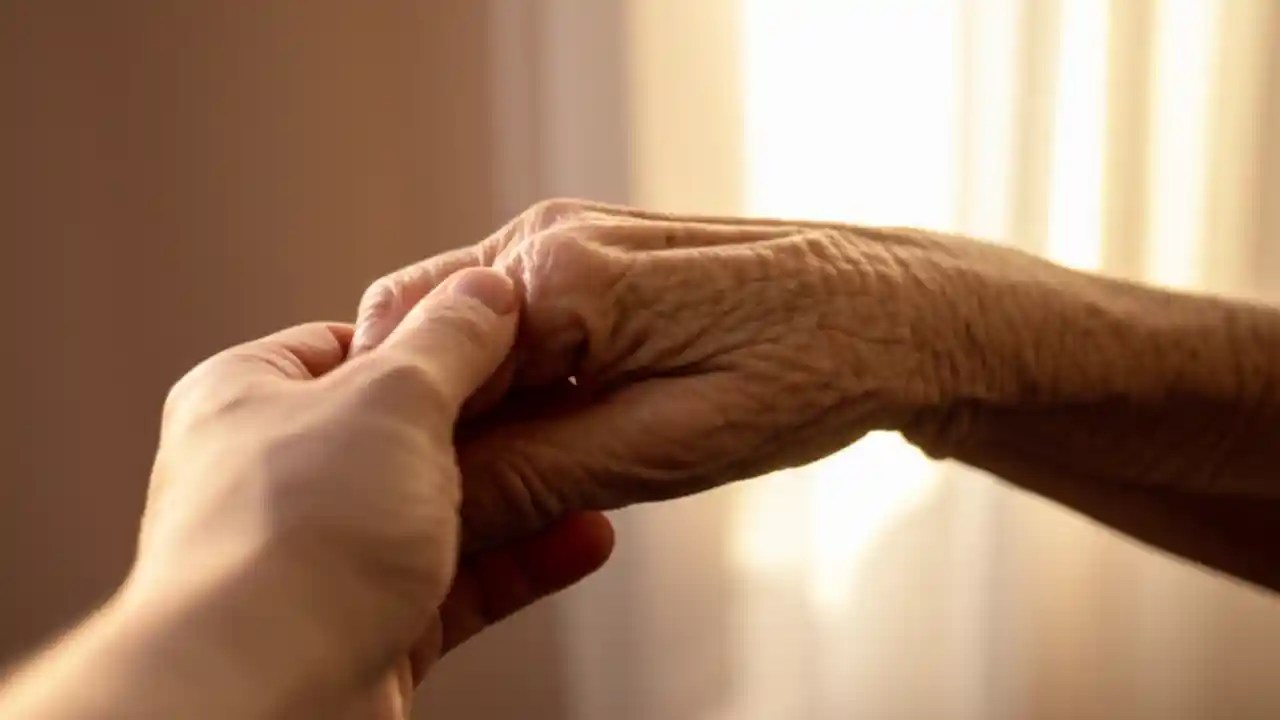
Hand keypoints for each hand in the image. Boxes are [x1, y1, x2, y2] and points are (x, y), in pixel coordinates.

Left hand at [128, 267, 612, 716]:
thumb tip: (485, 290)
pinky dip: (519, 561)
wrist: (262, 700)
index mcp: (249, 397)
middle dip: (498, 422)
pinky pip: (456, 581)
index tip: (507, 335)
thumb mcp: (388, 401)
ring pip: (440, 511)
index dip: (436, 336)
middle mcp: (278, 477)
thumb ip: (447, 340)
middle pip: (409, 430)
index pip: (355, 343)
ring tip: (591, 470)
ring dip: (522, 493)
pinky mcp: (365, 628)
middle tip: (566, 401)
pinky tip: (578, 538)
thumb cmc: (288, 543)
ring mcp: (321, 557)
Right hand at [352, 200, 949, 548]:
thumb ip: (534, 472)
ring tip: (524, 474)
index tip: (436, 519)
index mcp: (558, 271)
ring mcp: (568, 236)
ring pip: (461, 337)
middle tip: (475, 504)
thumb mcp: (665, 450)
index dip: (416, 453)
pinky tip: (556, 431)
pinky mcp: (593, 255)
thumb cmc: (810, 375)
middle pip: (421, 343)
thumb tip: (430, 509)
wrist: (901, 316)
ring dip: (475, 407)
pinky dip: (513, 385)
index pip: (415, 371)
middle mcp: (547, 235)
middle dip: (433, 427)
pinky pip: (512, 324)